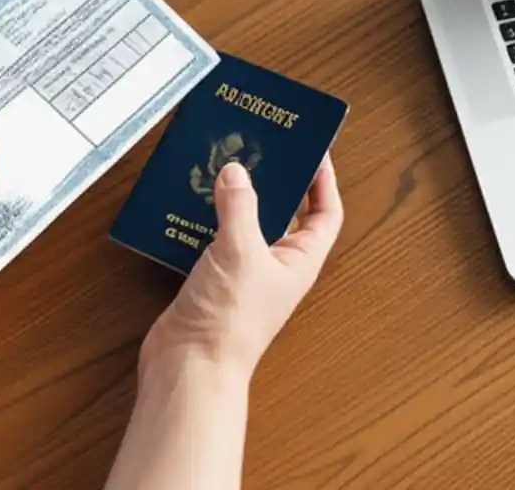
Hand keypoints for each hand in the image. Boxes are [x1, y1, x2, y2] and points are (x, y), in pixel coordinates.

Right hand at [141, 155, 343, 379]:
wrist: (189, 366)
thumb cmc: (230, 318)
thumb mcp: (240, 250)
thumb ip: (239, 206)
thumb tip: (236, 172)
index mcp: (300, 259)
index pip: (326, 213)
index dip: (325, 180)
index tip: (313, 149)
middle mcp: (277, 265)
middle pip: (286, 213)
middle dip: (276, 181)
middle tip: (261, 147)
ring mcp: (244, 273)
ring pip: (247, 224)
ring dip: (237, 197)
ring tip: (223, 163)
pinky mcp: (213, 279)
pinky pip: (215, 239)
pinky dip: (206, 218)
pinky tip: (190, 199)